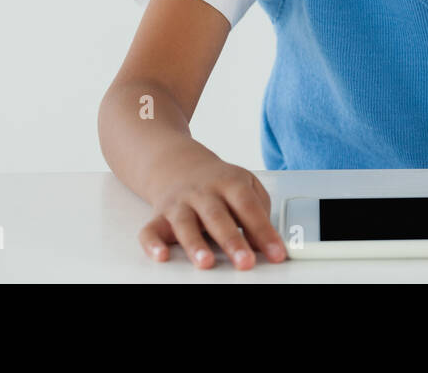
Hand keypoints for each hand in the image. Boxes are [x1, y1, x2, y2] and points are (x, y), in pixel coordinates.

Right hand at [138, 147, 285, 269]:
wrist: (179, 165)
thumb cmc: (218, 182)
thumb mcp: (246, 185)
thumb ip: (258, 211)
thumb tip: (264, 243)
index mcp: (230, 183)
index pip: (249, 207)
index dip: (264, 231)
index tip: (277, 254)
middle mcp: (203, 193)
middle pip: (218, 217)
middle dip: (232, 241)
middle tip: (246, 263)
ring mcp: (179, 204)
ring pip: (185, 224)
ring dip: (195, 244)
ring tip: (206, 263)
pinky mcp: (158, 216)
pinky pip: (150, 230)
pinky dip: (152, 244)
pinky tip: (161, 256)